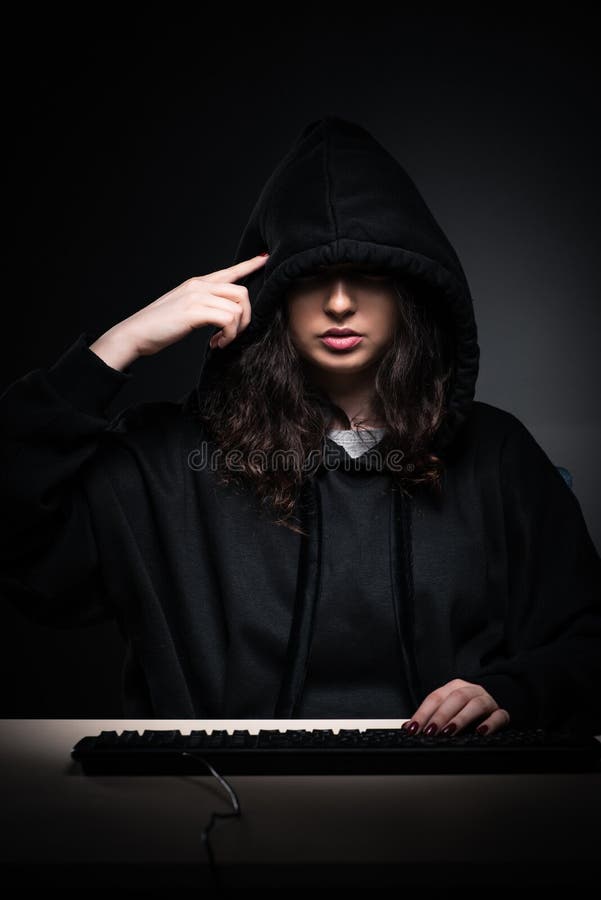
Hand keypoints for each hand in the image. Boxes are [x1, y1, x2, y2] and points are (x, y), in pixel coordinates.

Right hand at [91, 252, 268, 367]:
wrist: (135, 333)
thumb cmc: (158, 326)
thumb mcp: (183, 309)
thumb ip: (202, 305)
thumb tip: (222, 315)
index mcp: (197, 284)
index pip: (229, 271)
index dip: (249, 265)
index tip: (264, 259)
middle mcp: (198, 286)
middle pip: (241, 292)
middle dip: (246, 317)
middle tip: (233, 335)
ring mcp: (196, 297)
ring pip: (237, 308)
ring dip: (236, 331)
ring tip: (221, 342)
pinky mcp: (194, 312)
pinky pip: (228, 320)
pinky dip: (228, 335)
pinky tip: (216, 344)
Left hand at [402, 678, 510, 735]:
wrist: (501, 698)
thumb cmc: (467, 709)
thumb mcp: (449, 709)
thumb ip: (432, 716)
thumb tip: (409, 727)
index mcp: (455, 687)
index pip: (435, 697)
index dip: (423, 712)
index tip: (413, 728)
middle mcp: (471, 690)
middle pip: (455, 699)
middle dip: (440, 716)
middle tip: (430, 732)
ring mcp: (488, 700)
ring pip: (475, 705)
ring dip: (460, 719)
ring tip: (449, 732)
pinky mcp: (502, 712)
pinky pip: (498, 716)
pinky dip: (490, 723)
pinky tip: (481, 732)